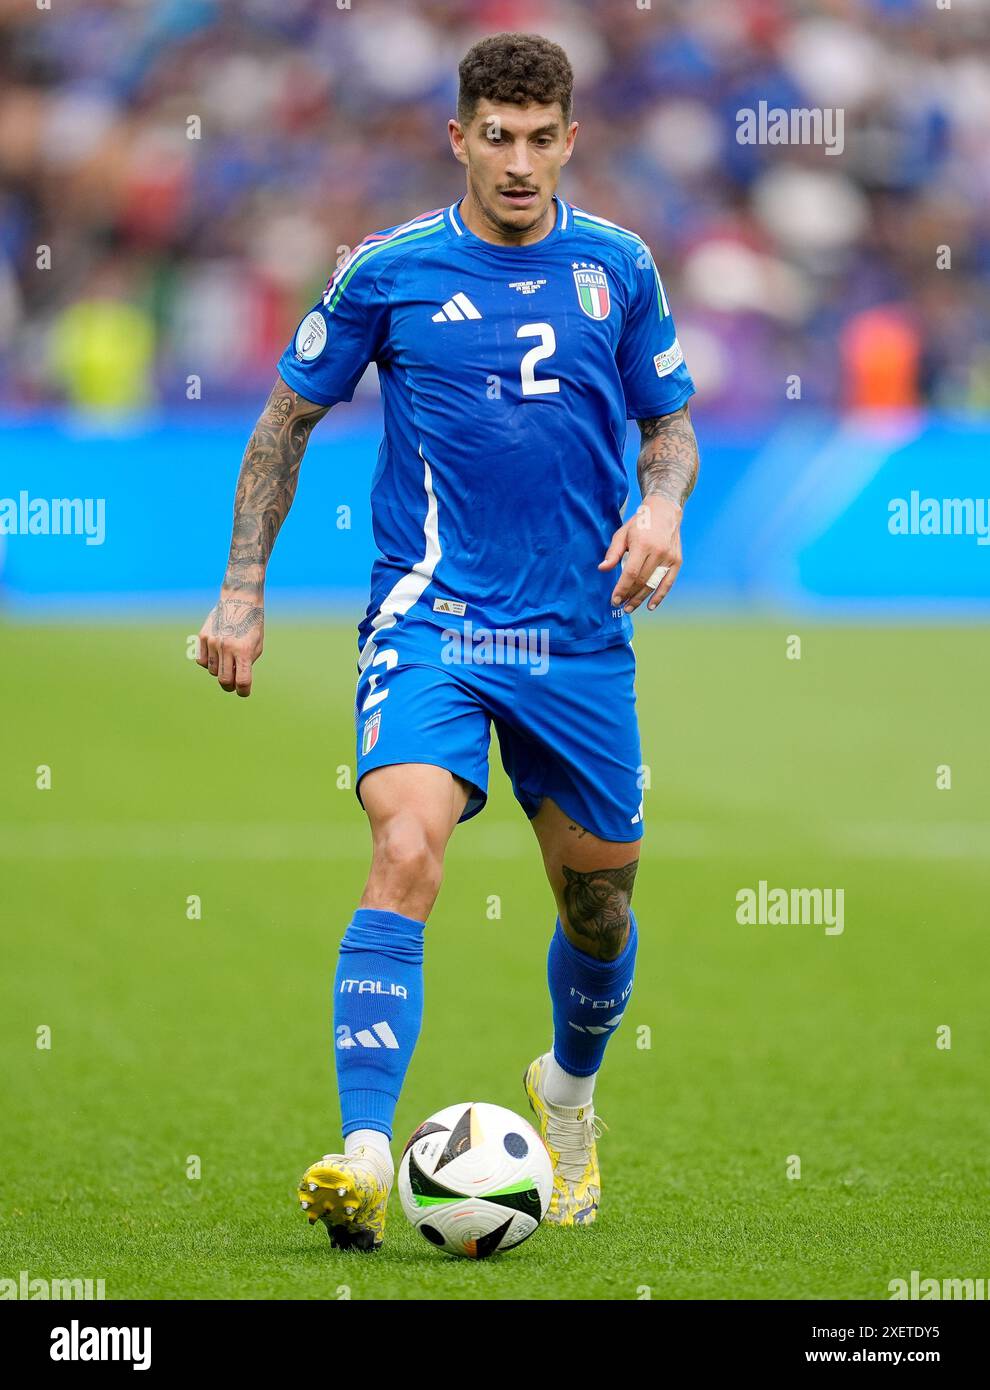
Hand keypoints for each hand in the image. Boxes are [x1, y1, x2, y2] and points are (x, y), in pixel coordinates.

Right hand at [196, 594, 263, 696]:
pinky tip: (217, 656)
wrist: (241, 600)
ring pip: (212, 671)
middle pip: (224, 680)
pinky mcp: (203, 637)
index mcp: (244, 651)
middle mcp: (227, 647)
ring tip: (227, 662)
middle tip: (233, 684)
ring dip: (220, 672)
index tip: (243, 692)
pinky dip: (209, 663)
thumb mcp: (256, 646)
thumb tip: (235, 680)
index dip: (243, 691)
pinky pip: (202, 661)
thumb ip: (246, 664)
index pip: (242, 681)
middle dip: (230, 686)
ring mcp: (213, 642)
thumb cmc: (252, 625)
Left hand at [598, 495, 682, 612]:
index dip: (622, 589)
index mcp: (643, 544)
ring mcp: (670, 557)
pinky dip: (659, 596)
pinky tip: (650, 606)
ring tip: (629, 608)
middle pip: (642, 581)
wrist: (664, 511)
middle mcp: (659, 552)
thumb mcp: (622, 534)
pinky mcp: (677, 561)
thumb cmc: (639, 524)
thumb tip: (603, 569)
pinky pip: (668, 583)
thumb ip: (613, 553)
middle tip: (619, 606)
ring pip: (654, 584)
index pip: (631, 573)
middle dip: (630, 596)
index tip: (614, 600)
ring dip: (641, 599)